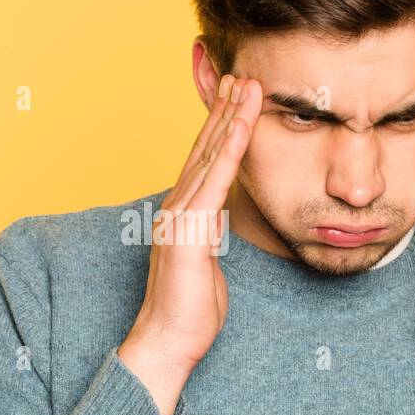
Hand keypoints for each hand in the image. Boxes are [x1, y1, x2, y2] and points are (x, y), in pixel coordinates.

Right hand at [118, 73, 261, 414]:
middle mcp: (177, 206)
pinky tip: (243, 122)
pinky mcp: (189, 228)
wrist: (167, 341)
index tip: (237, 97)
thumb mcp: (207, 262)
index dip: (220, 126)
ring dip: (230, 116)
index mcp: (182, 212)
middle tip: (242, 73)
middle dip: (224, 108)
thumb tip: (219, 218)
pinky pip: (214, 179)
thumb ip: (210, 234)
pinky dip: (230, 146)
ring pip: (209, 154)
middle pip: (204, 146)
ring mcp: (180, 214)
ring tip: (247, 84)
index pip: (203, 160)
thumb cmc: (189, 310)